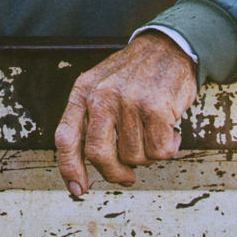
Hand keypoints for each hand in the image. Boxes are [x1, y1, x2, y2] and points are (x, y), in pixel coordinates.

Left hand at [54, 32, 198, 196]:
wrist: (168, 47)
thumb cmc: (135, 74)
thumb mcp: (101, 86)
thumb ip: (90, 120)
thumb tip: (86, 168)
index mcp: (83, 92)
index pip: (66, 138)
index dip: (69, 168)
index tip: (77, 190)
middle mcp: (102, 96)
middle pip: (98, 155)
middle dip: (115, 172)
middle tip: (127, 176)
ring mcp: (128, 102)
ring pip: (134, 157)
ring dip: (148, 154)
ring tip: (153, 132)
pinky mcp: (155, 108)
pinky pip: (159, 151)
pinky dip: (168, 147)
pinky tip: (170, 131)